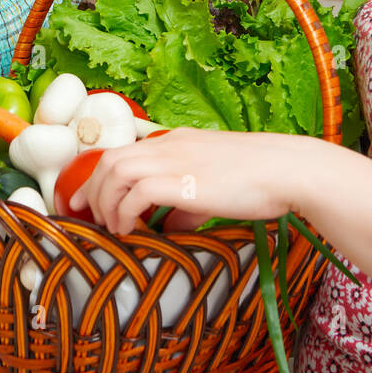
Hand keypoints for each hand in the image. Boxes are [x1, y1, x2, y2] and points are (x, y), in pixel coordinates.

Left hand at [75, 127, 303, 235]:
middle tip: (91, 219)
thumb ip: (186, 207)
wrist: (288, 169)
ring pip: (116, 172)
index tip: (84, 200)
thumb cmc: (260, 180)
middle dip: (92, 191)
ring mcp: (175, 160)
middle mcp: (169, 145)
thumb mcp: (214, 189)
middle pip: (109, 161)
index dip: (96, 176)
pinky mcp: (183, 180)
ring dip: (107, 202)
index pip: (122, 152)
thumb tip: (168, 229)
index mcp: (176, 141)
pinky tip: (132, 231)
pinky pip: (136, 193)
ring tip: (114, 228)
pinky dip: (126, 212)